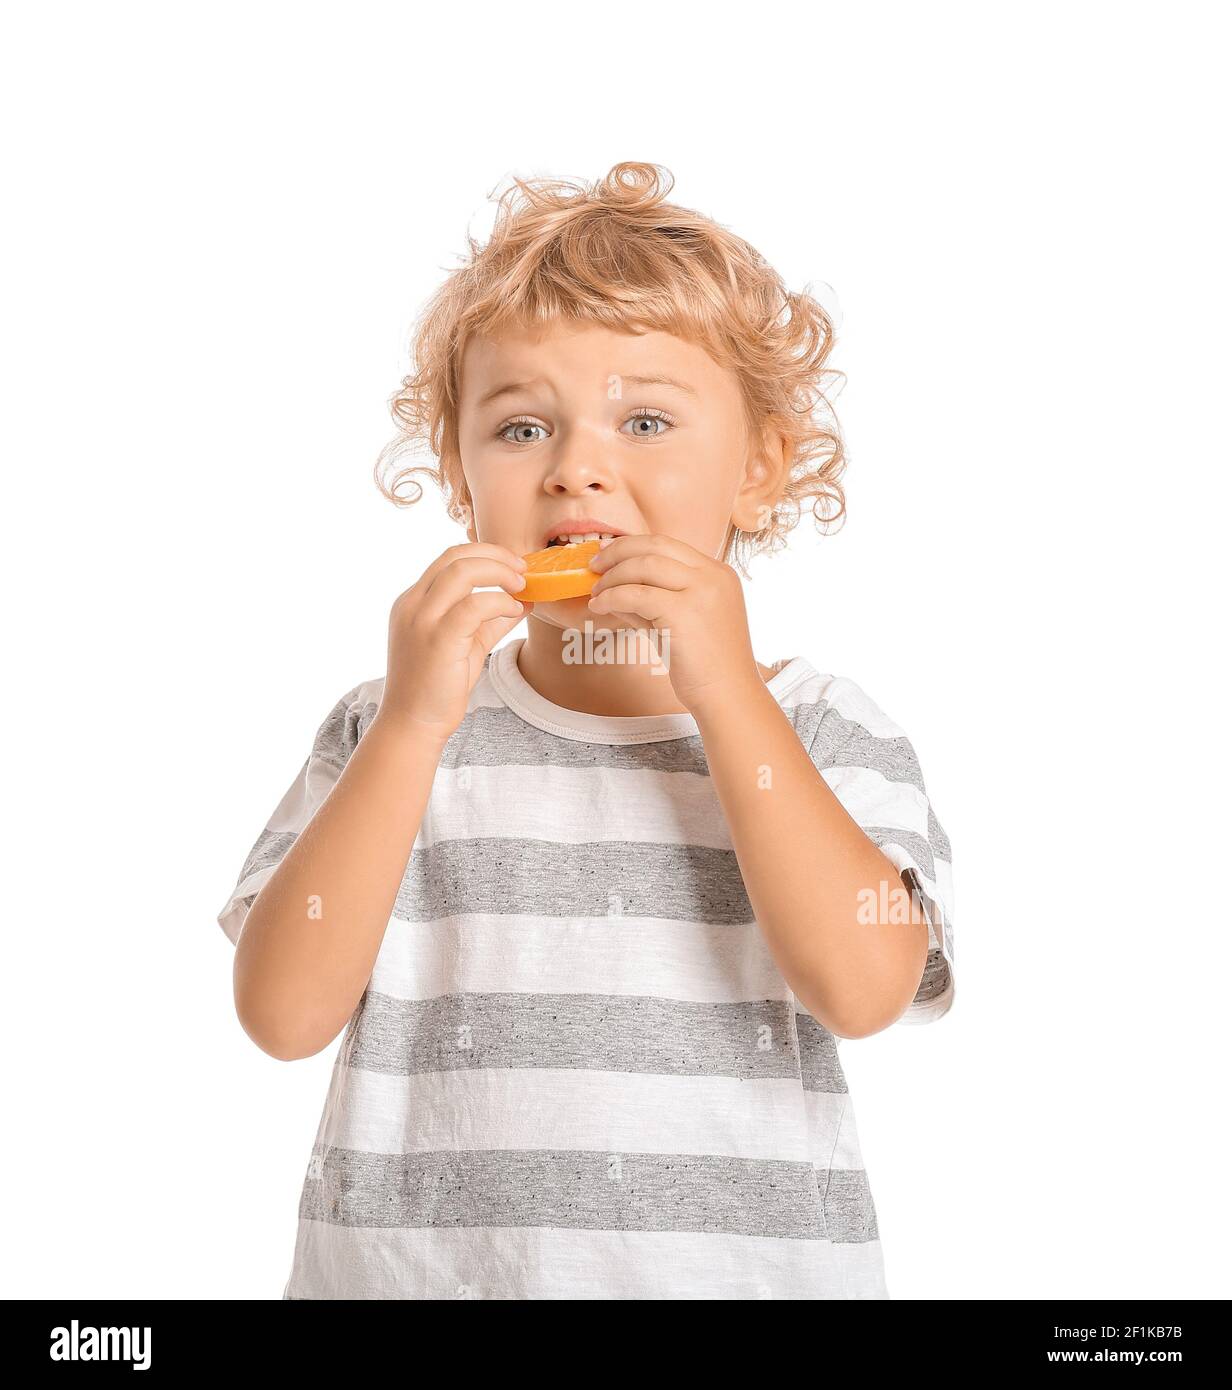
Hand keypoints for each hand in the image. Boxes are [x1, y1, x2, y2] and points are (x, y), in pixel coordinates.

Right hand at [375, 542, 530, 741]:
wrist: (412, 724)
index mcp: (414, 601)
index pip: (449, 558)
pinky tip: (515, 611)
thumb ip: (490, 620)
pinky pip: (474, 605)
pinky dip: (500, 602)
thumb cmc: (437, 687)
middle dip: (495, 555)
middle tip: (523, 570)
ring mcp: (422, 620)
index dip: (485, 554)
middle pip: (455, 556)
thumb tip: (523, 601)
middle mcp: (413, 604)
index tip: (513, 565)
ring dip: (499, 573)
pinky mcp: (438, 639)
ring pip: (462, 571)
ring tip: (522, 586)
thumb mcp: (466, 644)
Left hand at [585, 533, 762, 714]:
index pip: (669, 544)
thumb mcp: (678, 624)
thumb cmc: (705, 668)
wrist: (729, 698)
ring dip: (612, 576)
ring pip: (644, 565)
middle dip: (618, 551)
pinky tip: (598, 607)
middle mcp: (713, 576)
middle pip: (656, 545)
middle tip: (593, 564)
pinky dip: (611, 597)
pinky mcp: (685, 612)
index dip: (632, 545)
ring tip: (595, 592)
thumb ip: (650, 603)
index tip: (607, 553)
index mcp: (718, 574)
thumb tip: (612, 590)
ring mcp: (702, 591)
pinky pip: (636, 595)